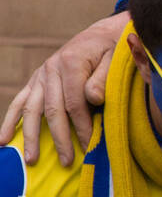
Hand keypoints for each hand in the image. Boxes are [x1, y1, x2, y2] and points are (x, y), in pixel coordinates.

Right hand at [0, 11, 128, 165]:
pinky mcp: (35, 81)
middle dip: (59, 138)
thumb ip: (104, 78)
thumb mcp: (116, 59)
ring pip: (32, 109)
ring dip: (31, 136)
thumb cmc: (113, 50)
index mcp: (71, 63)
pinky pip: (19, 102)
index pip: (74, 102)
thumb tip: (94, 99)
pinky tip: (3, 140)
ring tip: (31, 160)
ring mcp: (40, 75)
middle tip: (66, 161)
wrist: (100, 35)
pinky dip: (10, 122)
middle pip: (52, 110)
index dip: (81, 125)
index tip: (89, 144)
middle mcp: (51, 69)